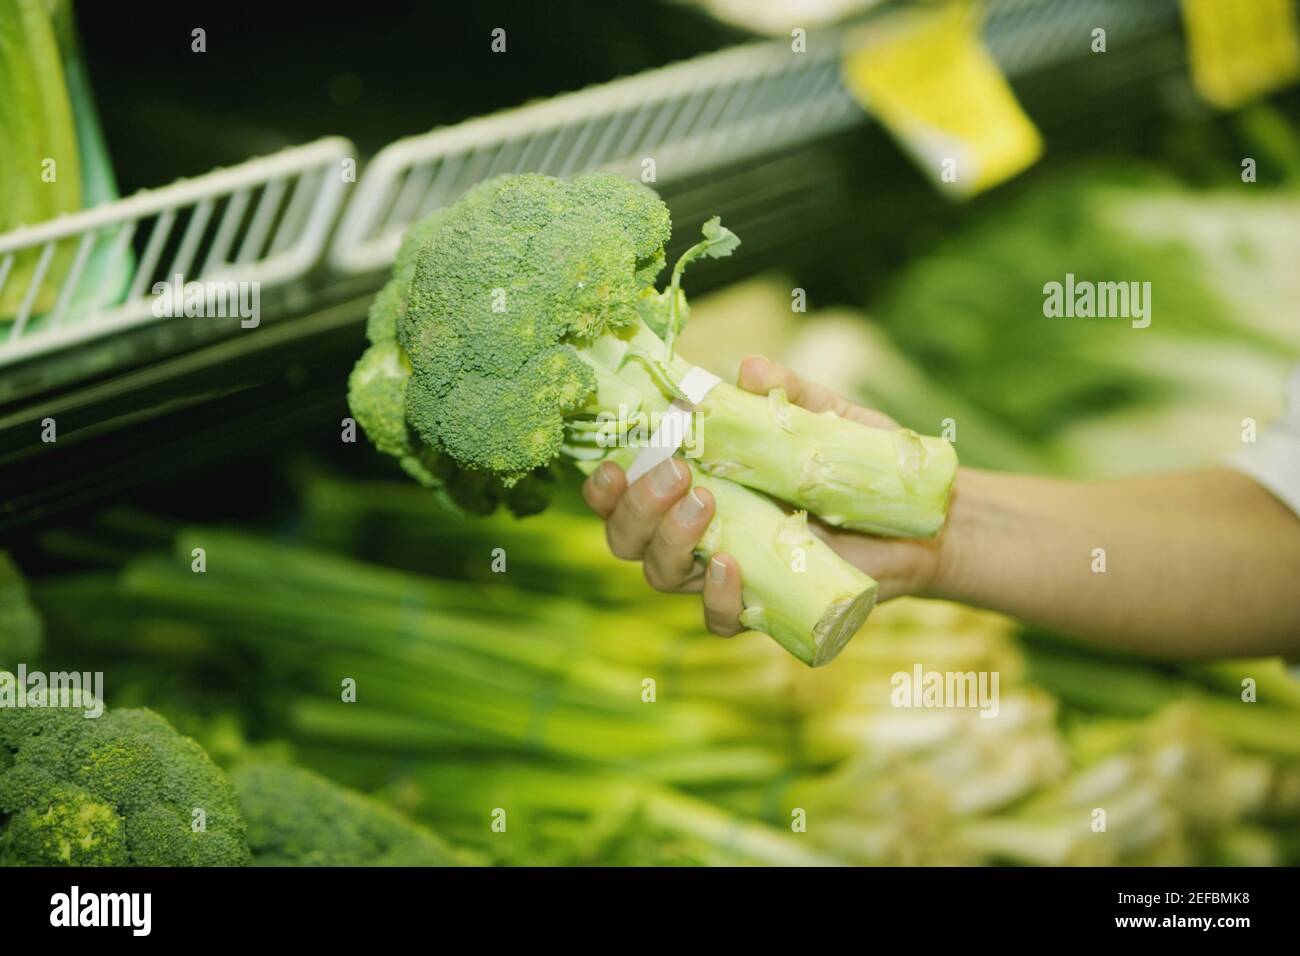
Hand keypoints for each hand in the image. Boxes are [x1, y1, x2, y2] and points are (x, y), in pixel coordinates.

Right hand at [582, 356, 947, 636]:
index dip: (603, 484)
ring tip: (702, 506)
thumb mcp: (826, 419)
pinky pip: (719, 618)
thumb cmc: (860, 465)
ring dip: (669, 541)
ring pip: (662, 574)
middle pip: (628, 537)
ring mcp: (727, 571)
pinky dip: (716, 597)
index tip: (611, 460)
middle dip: (635, 508)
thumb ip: (787, 393)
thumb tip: (749, 368)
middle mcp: (699, 530)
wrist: (918, 523)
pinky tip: (730, 568)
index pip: (625, 490)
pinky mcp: (763, 607)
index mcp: (696, 481)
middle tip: (675, 474)